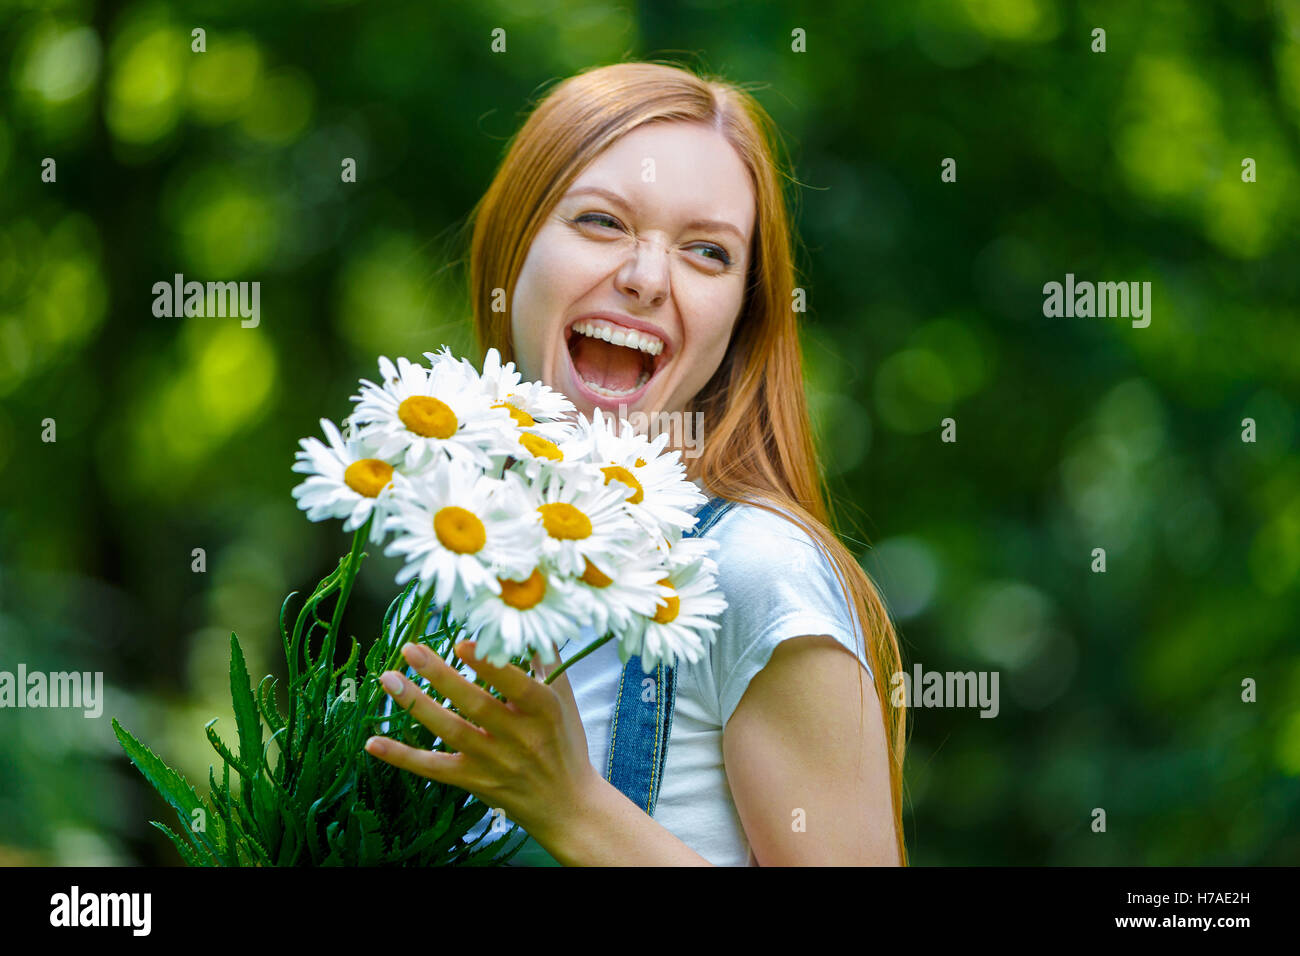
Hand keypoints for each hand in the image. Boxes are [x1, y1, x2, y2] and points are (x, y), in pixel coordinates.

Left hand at [365, 640, 596, 847]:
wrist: (567, 806)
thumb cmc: (565, 744)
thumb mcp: (565, 701)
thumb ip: (547, 663)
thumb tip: (529, 626)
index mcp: (543, 710)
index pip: (515, 684)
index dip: (488, 666)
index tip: (461, 644)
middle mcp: (518, 737)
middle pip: (475, 704)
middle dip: (441, 676)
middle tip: (411, 649)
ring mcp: (493, 761)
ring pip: (451, 730)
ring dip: (417, 704)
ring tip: (389, 679)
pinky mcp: (473, 781)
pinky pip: (433, 768)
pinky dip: (402, 756)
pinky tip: (373, 742)